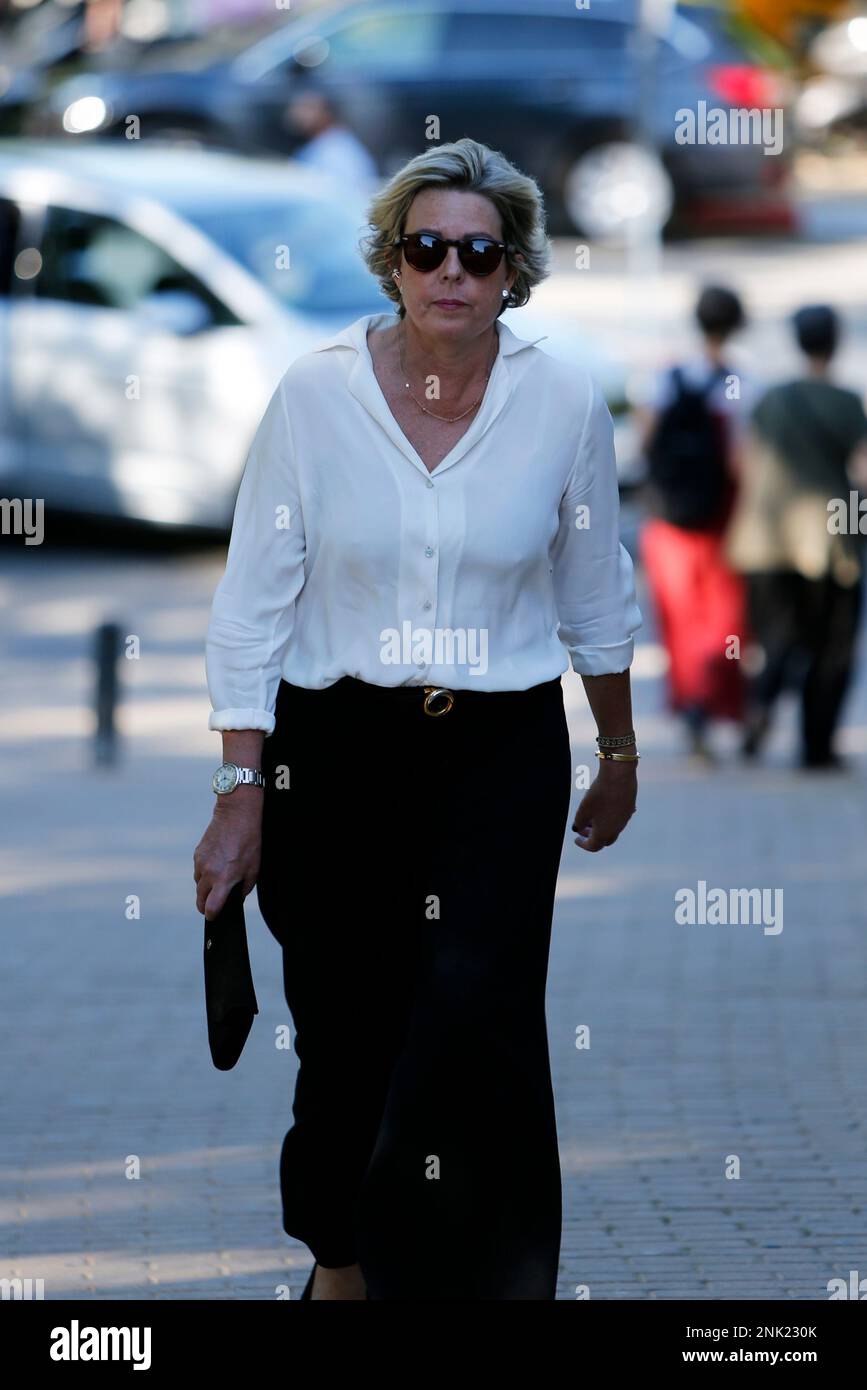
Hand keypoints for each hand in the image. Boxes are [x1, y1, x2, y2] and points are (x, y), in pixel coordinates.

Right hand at [193, 789, 262, 919]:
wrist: (236, 815)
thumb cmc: (249, 842)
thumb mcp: (254, 869)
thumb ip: (244, 889)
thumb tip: (236, 899)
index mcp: (223, 879)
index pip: (210, 907)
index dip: (212, 915)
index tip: (214, 917)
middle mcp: (208, 873)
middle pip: (199, 899)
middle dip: (205, 905)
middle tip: (212, 906)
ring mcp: (200, 862)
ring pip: (197, 884)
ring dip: (205, 887)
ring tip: (218, 881)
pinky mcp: (197, 853)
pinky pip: (197, 870)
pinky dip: (204, 873)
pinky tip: (216, 865)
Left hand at [572, 761, 636, 851]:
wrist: (619, 776)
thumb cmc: (599, 794)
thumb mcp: (583, 810)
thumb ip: (579, 823)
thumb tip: (578, 828)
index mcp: (604, 833)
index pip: (593, 846)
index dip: (583, 844)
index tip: (576, 839)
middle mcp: (617, 829)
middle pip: (604, 840)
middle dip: (593, 836)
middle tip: (583, 829)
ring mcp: (625, 819)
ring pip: (612, 829)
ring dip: (601, 827)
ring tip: (591, 818)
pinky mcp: (629, 808)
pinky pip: (618, 818)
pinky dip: (609, 818)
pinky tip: (603, 808)